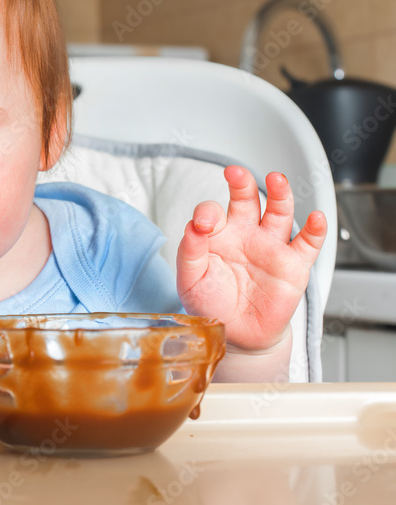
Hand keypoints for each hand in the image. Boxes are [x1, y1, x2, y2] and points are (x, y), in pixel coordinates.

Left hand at [175, 166, 326, 353]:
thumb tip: (194, 225)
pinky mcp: (294, 264)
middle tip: (235, 172)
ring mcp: (270, 247)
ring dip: (280, 193)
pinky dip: (315, 229)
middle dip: (242, 183)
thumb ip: (190, 251)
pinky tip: (315, 217)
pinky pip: (308, 242)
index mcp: (218, 234)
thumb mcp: (191, 279)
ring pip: (279, 212)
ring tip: (276, 179)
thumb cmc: (211, 304)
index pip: (212, 212)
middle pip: (247, 199)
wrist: (236, 334)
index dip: (206, 213)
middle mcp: (245, 234)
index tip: (202, 225)